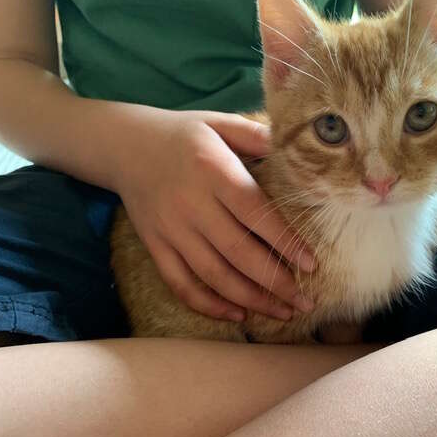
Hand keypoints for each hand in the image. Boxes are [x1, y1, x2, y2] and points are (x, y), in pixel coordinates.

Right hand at [115, 110, 315, 321]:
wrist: (125, 145)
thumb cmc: (184, 135)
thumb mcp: (220, 122)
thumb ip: (257, 135)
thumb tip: (298, 149)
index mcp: (211, 169)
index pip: (254, 212)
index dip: (284, 241)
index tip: (311, 264)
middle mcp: (189, 203)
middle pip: (237, 252)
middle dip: (275, 281)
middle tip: (305, 301)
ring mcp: (169, 228)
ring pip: (212, 275)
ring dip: (250, 299)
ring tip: (282, 313)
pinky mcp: (154, 246)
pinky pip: (180, 283)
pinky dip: (209, 305)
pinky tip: (238, 314)